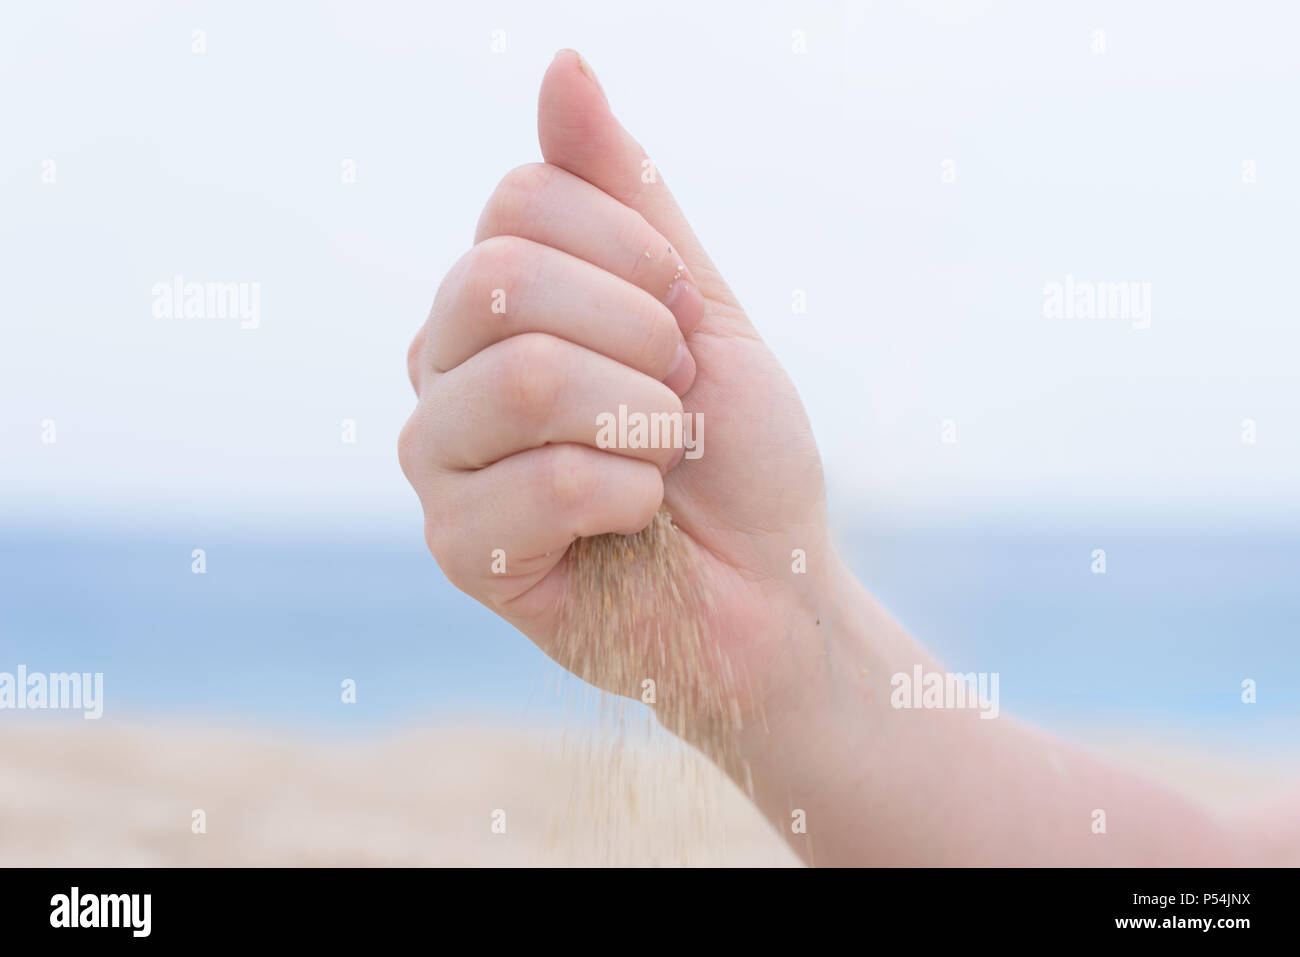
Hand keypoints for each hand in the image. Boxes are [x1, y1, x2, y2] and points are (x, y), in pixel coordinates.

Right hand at [399, 50, 837, 733]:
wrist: (772, 589)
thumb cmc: (736, 453)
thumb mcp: (698, 306)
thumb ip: (626, 197)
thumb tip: (563, 65)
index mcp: (495, 301)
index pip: (522, 201)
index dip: (635, 256)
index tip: (680, 324)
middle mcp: (445, 368)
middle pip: (501, 277)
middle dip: (639, 337)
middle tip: (675, 400)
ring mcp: (440, 459)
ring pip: (522, 378)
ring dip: (641, 418)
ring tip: (662, 460)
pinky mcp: (459, 549)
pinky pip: (547, 482)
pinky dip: (632, 497)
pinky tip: (636, 523)